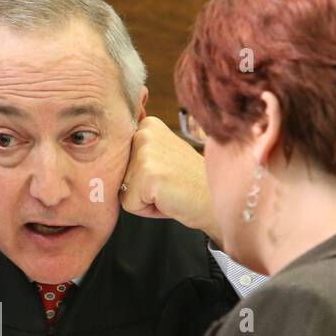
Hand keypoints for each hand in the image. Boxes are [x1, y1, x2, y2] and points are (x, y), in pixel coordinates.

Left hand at [119, 116, 219, 245]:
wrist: (219, 199)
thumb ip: (139, 149)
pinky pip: (129, 204)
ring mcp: (145, 153)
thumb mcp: (163, 157)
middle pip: (117, 174)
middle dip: (137, 188)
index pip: (119, 161)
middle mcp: (144, 133)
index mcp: (148, 126)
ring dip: (142, 199)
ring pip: (121, 190)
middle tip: (168, 184)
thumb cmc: (190, 183)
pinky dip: (147, 209)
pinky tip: (168, 198)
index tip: (165, 173)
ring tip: (168, 191)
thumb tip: (119, 134)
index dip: (139, 176)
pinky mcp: (147, 175)